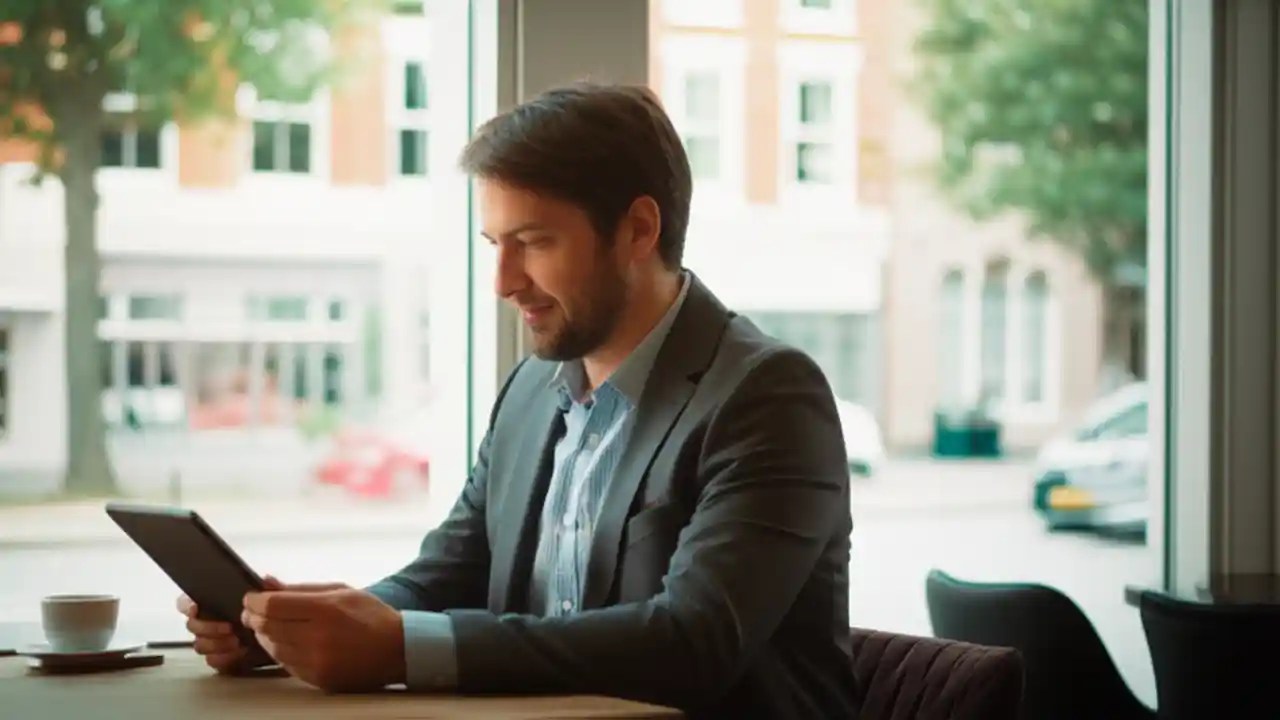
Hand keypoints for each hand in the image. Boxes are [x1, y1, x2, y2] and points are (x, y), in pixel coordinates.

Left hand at [241, 584, 404, 691]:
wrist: (397, 650)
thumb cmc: (370, 616)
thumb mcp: (340, 591)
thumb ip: (301, 589)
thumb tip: (267, 583)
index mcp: (325, 610)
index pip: (273, 606)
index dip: (254, 601)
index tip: (250, 597)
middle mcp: (319, 638)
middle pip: (268, 627)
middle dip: (254, 618)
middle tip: (252, 612)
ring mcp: (318, 662)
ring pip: (273, 648)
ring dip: (265, 636)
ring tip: (269, 626)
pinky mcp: (318, 679)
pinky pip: (286, 664)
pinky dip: (280, 652)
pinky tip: (286, 642)